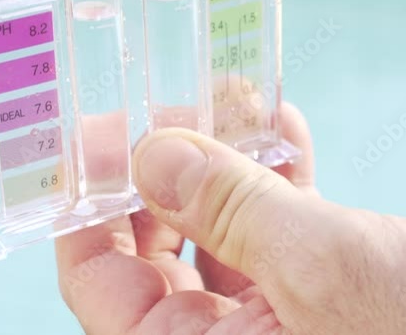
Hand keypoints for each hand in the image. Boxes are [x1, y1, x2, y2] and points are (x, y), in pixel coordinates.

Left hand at [56, 103, 405, 333]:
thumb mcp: (321, 267)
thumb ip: (230, 210)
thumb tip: (151, 155)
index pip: (99, 281)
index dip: (85, 207)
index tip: (91, 136)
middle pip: (152, 246)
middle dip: (159, 167)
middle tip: (159, 100)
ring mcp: (271, 316)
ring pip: (216, 226)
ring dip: (221, 157)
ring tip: (223, 93)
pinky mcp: (317, 291)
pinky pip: (274, 225)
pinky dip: (276, 171)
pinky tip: (282, 119)